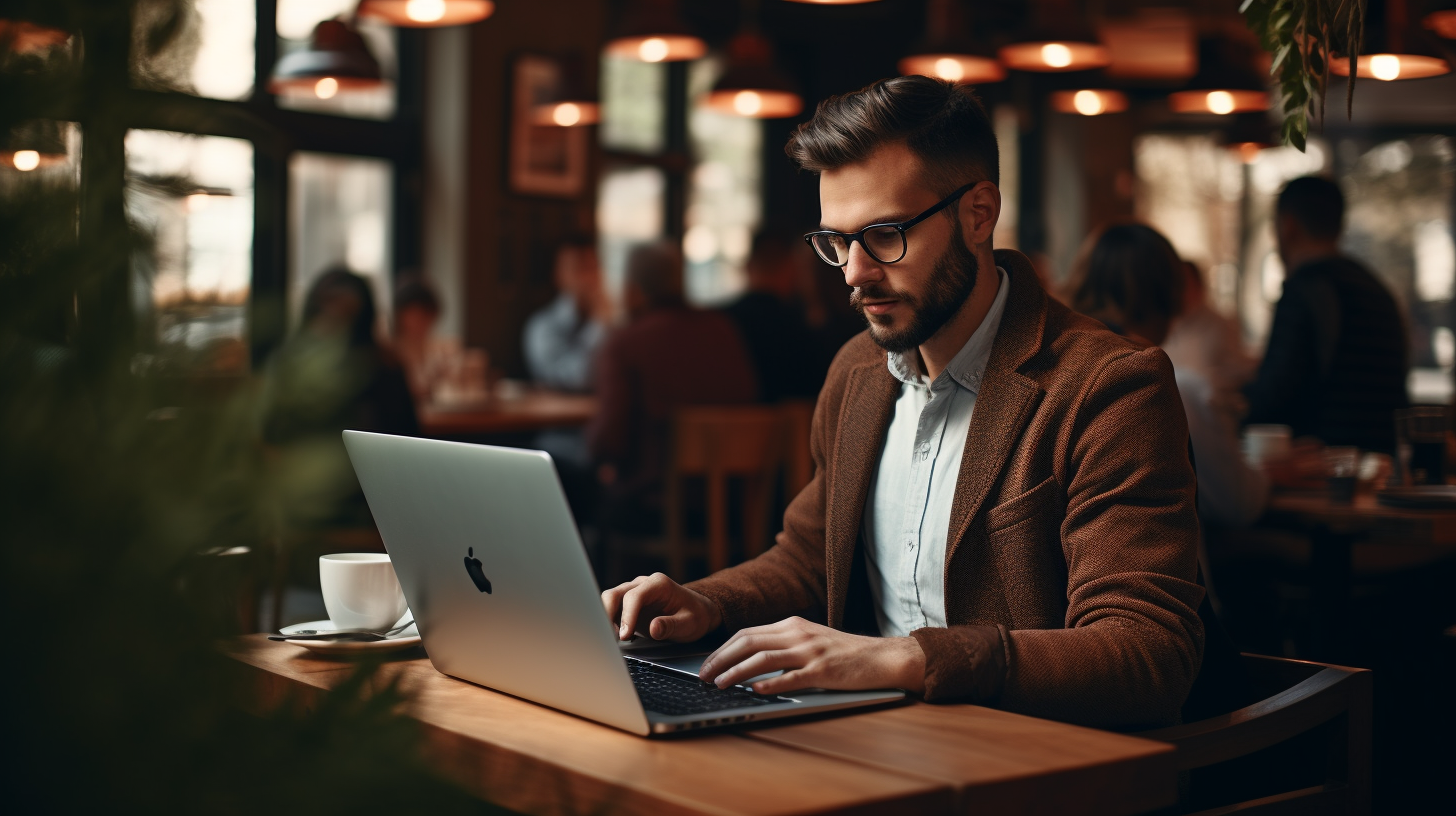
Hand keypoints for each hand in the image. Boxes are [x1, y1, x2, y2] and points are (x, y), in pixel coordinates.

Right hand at [601, 572, 721, 642]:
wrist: (697, 611)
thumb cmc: (695, 615)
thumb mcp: (689, 623)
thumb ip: (671, 625)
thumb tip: (654, 628)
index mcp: (658, 583)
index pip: (634, 596)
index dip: (627, 616)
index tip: (625, 636)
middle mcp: (642, 584)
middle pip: (614, 594)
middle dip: (608, 615)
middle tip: (611, 638)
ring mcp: (633, 592)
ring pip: (609, 600)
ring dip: (606, 619)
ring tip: (612, 640)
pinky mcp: (628, 604)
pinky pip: (612, 610)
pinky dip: (609, 622)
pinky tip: (615, 638)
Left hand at [698, 617, 925, 695]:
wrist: (880, 657)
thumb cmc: (844, 652)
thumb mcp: (810, 639)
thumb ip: (783, 645)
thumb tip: (749, 659)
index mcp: (792, 625)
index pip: (747, 634)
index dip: (723, 649)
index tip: (707, 664)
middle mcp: (798, 634)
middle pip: (748, 642)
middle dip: (721, 659)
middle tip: (703, 675)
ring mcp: (810, 652)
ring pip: (764, 658)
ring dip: (737, 671)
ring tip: (720, 683)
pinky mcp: (823, 671)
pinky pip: (791, 677)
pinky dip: (770, 684)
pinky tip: (755, 690)